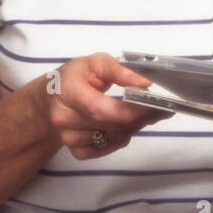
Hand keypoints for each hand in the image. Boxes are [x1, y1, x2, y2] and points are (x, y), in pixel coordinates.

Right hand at [41, 52, 170, 158]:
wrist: (53, 97)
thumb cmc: (77, 76)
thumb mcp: (96, 62)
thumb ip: (121, 70)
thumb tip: (145, 83)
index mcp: (67, 90)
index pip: (98, 107)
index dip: (128, 110)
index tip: (151, 104)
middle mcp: (64, 117)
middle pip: (110, 125)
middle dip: (139, 117)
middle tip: (159, 108)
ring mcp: (67, 137)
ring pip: (112, 138)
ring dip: (133, 127)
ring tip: (142, 113)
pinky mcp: (75, 150)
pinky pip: (105, 150)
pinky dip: (120, 139)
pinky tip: (125, 126)